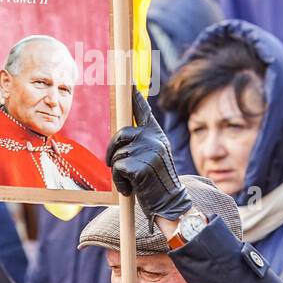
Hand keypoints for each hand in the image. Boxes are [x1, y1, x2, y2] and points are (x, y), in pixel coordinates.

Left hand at [105, 90, 191, 221]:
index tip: (126, 79)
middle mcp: (154, 138)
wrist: (170, 204)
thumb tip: (122, 134)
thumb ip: (141, 142)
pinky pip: (117, 169)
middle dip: (112, 152)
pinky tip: (132, 188)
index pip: (142, 110)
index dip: (133, 95)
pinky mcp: (141, 167)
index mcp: (156, 134)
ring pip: (116, 155)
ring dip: (118, 171)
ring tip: (133, 181)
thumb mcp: (153, 155)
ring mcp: (149, 152)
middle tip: (118, 168)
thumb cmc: (156, 181)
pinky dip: (120, 182)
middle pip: (119, 135)